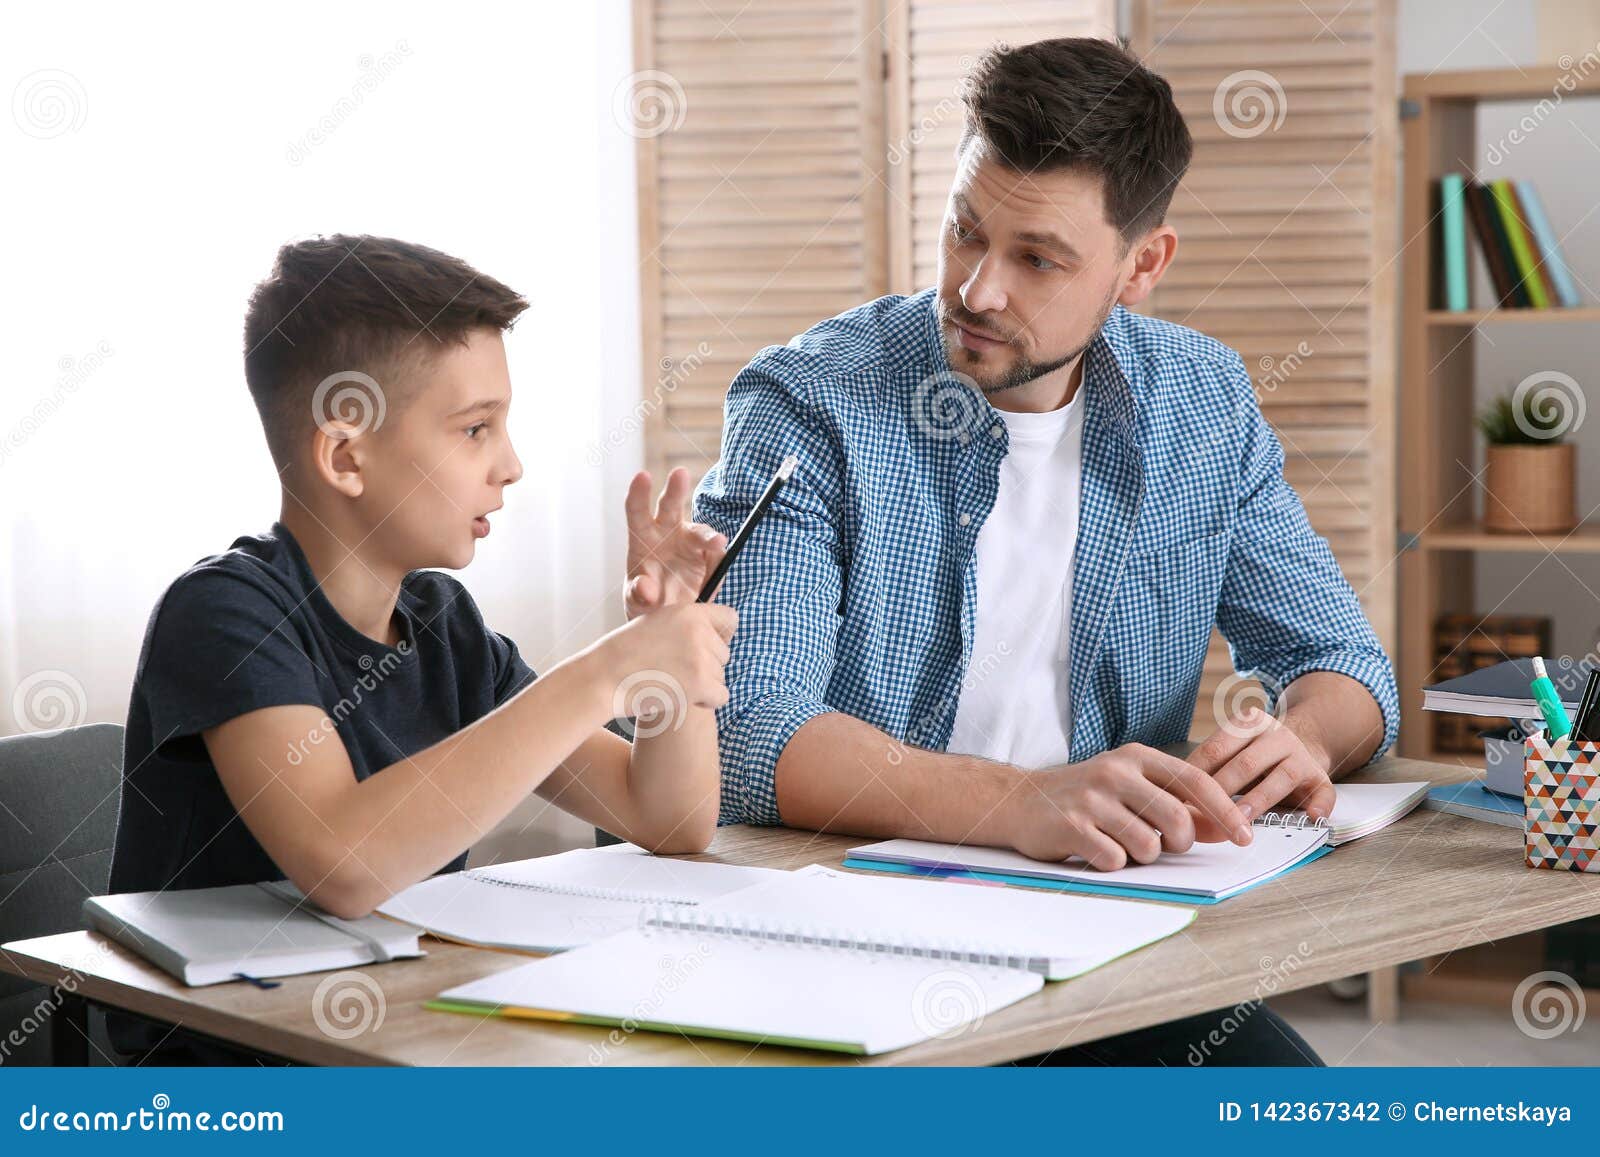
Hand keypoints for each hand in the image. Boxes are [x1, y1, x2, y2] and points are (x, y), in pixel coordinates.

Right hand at [588, 602, 738, 725]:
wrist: (604, 677)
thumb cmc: (624, 653)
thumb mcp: (656, 623)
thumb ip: (685, 625)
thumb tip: (715, 634)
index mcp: (689, 612)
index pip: (730, 618)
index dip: (721, 635)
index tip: (709, 647)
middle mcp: (699, 631)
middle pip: (724, 653)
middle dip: (707, 665)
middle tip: (676, 671)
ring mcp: (702, 657)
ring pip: (721, 676)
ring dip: (703, 685)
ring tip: (672, 683)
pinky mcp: (701, 683)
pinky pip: (721, 696)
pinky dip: (705, 702)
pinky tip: (682, 697)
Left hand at [623, 468, 727, 618]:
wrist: (671, 614)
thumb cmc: (646, 601)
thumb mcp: (636, 601)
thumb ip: (639, 594)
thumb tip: (645, 588)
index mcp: (642, 538)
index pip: (637, 511)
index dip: (639, 493)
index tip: (643, 476)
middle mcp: (667, 533)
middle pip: (670, 506)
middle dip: (675, 489)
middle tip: (680, 473)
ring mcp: (690, 543)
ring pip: (701, 532)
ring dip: (709, 536)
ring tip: (717, 543)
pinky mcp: (710, 557)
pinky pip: (717, 555)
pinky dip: (718, 560)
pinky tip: (715, 571)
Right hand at [1002, 744, 1253, 870]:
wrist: (1020, 800)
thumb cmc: (1085, 797)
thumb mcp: (1131, 788)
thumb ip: (1176, 804)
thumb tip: (1225, 827)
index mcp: (1136, 757)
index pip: (1195, 781)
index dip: (1225, 810)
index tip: (1245, 836)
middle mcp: (1115, 772)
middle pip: (1177, 820)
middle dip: (1177, 844)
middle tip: (1160, 845)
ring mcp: (1092, 799)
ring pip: (1148, 846)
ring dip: (1141, 856)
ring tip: (1119, 843)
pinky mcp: (1071, 826)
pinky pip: (1115, 860)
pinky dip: (1112, 864)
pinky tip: (1095, 849)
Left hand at [1188, 706, 1335, 822]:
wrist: (1302, 742)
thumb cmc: (1253, 754)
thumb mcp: (1232, 749)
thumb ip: (1210, 766)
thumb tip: (1175, 797)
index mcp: (1247, 724)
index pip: (1216, 749)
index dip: (1196, 776)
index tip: (1178, 799)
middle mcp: (1276, 735)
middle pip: (1246, 764)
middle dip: (1223, 790)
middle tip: (1203, 814)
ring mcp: (1300, 755)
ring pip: (1282, 777)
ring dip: (1260, 800)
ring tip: (1241, 819)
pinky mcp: (1321, 776)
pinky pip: (1324, 792)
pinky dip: (1319, 805)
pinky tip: (1312, 817)